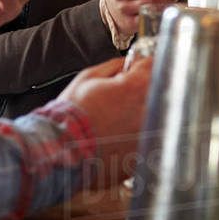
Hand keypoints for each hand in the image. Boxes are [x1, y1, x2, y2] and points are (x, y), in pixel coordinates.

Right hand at [56, 56, 154, 189]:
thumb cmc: (70, 115)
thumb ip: (114, 67)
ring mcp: (147, 135)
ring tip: (115, 122)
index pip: (154, 66)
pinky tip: (115, 139)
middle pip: (157, 92)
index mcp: (136, 88)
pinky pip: (145, 142)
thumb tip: (126, 63)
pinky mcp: (143, 156)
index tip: (135, 72)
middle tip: (121, 100)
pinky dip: (133, 139)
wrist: (60, 150)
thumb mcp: (87, 78)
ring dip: (139, 117)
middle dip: (142, 92)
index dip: (142, 67)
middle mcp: (147, 111)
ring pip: (154, 118)